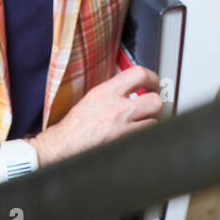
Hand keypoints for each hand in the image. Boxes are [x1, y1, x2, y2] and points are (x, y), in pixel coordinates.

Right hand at [30, 67, 162, 165]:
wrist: (63, 146)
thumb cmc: (75, 125)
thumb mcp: (93, 97)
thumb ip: (113, 90)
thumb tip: (131, 87)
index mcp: (107, 91)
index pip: (139, 74)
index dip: (152, 77)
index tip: (153, 82)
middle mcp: (117, 107)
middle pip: (154, 100)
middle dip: (156, 103)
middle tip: (152, 105)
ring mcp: (122, 128)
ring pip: (154, 121)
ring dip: (151, 122)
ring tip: (143, 122)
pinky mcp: (123, 144)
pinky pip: (144, 137)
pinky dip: (143, 136)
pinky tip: (136, 135)